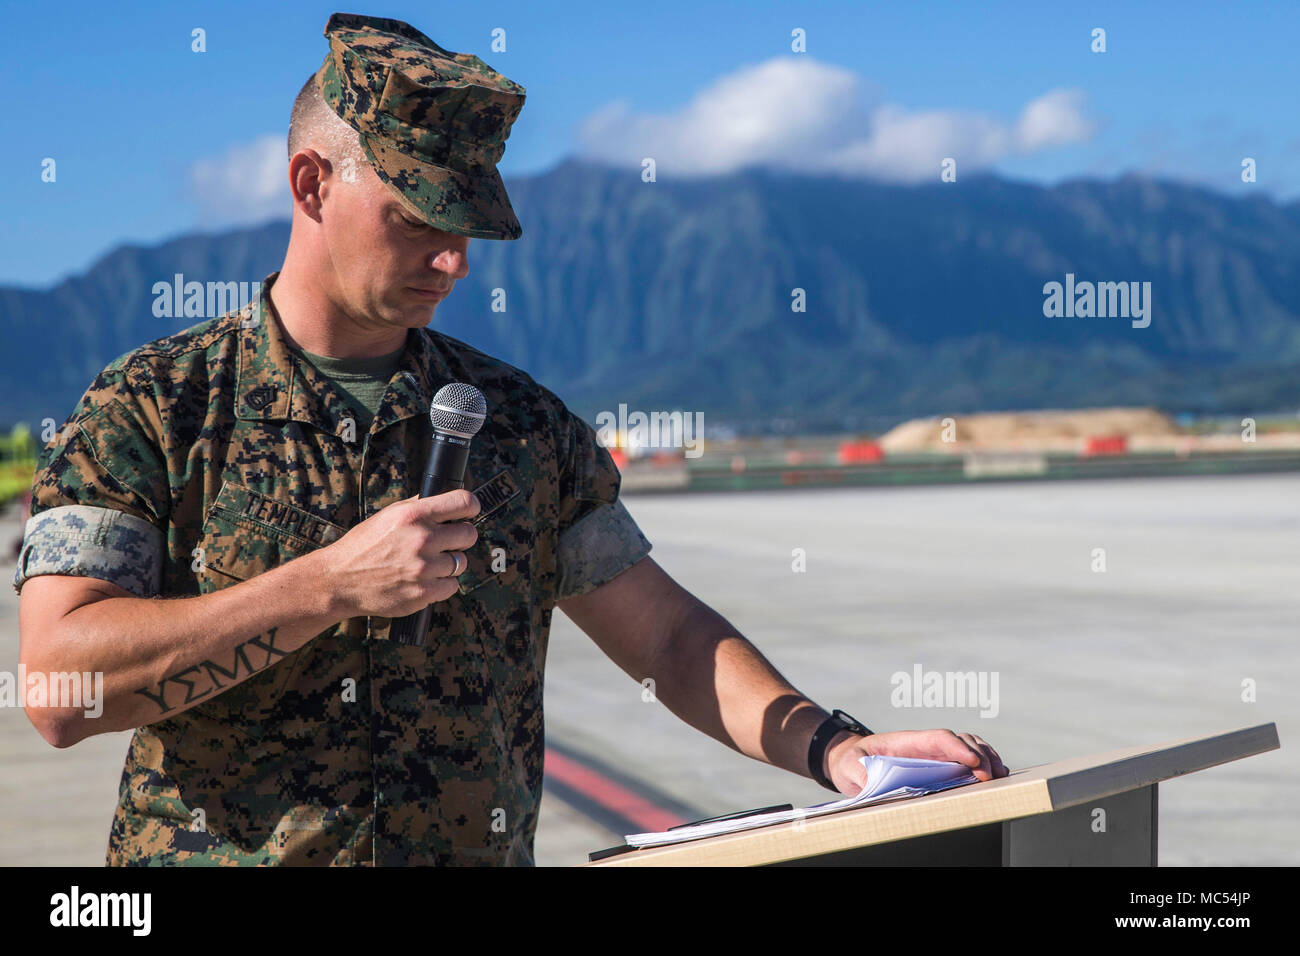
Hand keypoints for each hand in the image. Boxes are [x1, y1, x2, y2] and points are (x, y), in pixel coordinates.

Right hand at [316, 489, 480, 618]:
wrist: (339, 581)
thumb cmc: (363, 546)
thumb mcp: (387, 516)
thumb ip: (417, 506)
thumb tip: (445, 498)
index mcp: (413, 515)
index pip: (464, 503)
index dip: (472, 507)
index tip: (470, 512)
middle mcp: (421, 539)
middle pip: (469, 534)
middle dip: (461, 537)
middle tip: (448, 542)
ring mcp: (423, 568)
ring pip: (461, 562)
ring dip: (450, 563)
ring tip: (429, 563)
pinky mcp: (423, 593)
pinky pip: (452, 586)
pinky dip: (443, 584)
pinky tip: (426, 580)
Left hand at [824, 728, 1009, 794]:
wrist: (851, 760)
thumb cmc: (851, 760)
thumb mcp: (849, 765)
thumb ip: (858, 770)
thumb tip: (868, 779)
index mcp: (908, 741)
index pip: (939, 738)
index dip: (957, 748)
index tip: (973, 761)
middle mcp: (926, 745)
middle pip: (961, 740)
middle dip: (980, 754)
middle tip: (991, 775)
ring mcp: (935, 755)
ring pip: (969, 747)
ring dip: (987, 757)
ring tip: (1000, 774)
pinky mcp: (938, 767)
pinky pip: (966, 761)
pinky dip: (984, 764)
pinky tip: (994, 776)